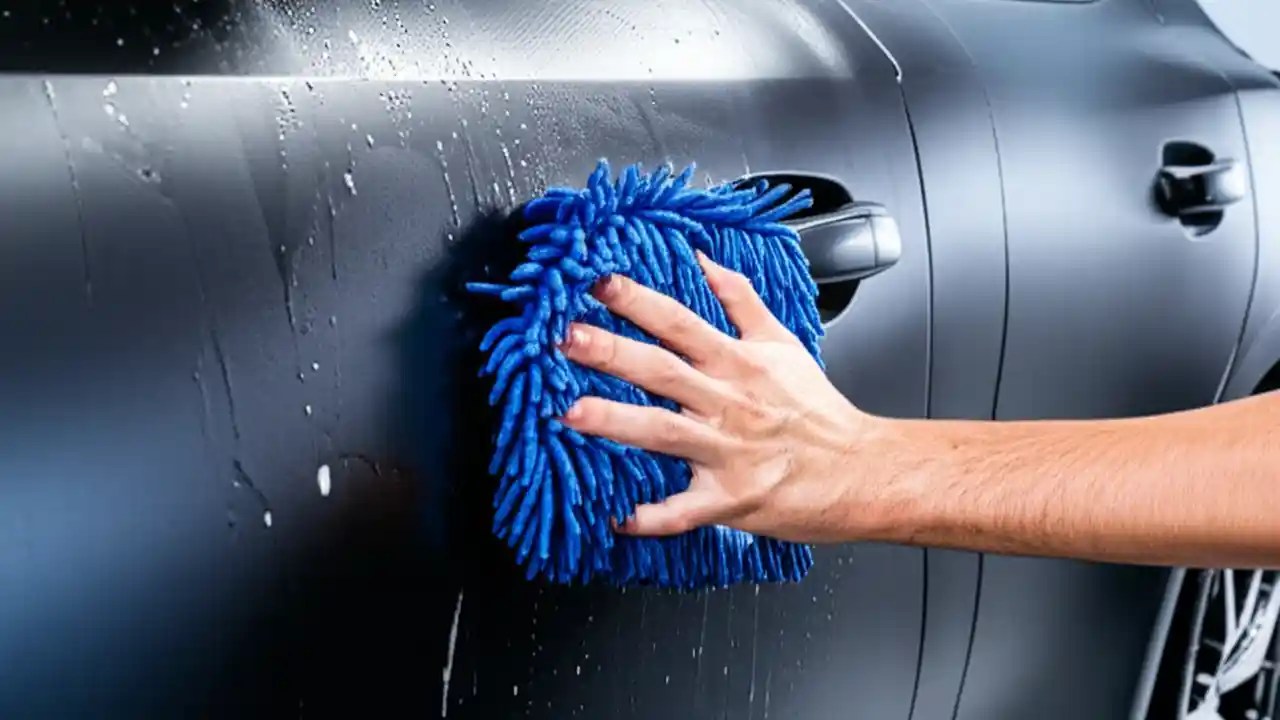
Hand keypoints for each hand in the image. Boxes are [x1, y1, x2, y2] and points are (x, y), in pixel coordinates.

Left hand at [559, 252, 920, 542]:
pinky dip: (652, 518)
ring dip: (615, 422)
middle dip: (611, 351)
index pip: (679, 321)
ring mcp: (728, 453)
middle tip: (566, 337)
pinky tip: (617, 519)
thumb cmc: (818, 411)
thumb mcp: (783, 343)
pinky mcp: (731, 500)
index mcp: (738, 363)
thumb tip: (705, 260)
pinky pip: (684, 511)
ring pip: (663, 433)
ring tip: (571, 413)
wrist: (863, 471)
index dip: (637, 300)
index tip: (596, 283)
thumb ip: (741, 300)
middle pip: (661, 370)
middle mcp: (728, 403)